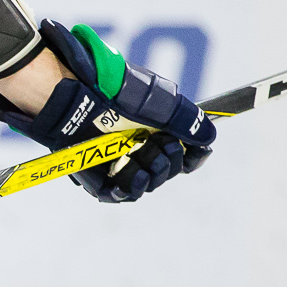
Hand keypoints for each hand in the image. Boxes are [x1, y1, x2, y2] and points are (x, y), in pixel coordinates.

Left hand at [0, 20, 214, 203]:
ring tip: (145, 158)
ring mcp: (116, 162)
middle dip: (171, 162)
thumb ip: (186, 120)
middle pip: (166, 171)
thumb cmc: (118, 92)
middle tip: (162, 144)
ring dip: (153, 175)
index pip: (181, 153)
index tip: (201, 152)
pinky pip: (117, 194)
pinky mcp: (96, 175)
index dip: (193, 157)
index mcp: (153, 129)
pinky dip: (129, 189)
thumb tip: (209, 137)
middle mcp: (136, 147)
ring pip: (145, 183)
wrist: (78, 96)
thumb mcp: (161, 102)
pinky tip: (135, 177)